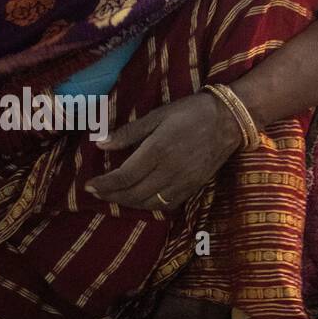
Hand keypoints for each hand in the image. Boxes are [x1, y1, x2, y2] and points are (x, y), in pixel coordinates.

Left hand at [86, 93, 240, 209]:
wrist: (229, 121)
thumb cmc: (190, 112)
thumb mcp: (157, 115)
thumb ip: (128, 133)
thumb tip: (99, 144)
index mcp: (157, 150)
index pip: (124, 176)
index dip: (104, 184)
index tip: (88, 185)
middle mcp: (169, 170)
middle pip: (133, 193)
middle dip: (111, 195)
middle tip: (96, 192)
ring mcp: (183, 182)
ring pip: (148, 203)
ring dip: (127, 203)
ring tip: (113, 197)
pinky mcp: (193, 188)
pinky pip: (166, 204)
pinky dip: (148, 206)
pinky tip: (139, 200)